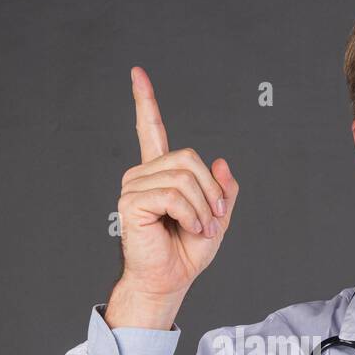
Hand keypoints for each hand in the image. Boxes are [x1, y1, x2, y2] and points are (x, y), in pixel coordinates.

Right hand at [114, 66, 239, 307]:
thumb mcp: (217, 217)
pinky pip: (174, 194)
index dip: (144, 101)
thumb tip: (222, 162)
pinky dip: (191, 214)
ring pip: (184, 177)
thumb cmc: (187, 252)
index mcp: (159, 174)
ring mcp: (134, 187)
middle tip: (213, 220)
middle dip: (211, 191)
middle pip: (188, 158)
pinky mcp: (132, 202)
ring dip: (203, 208)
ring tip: (200, 229)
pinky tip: (188, 229)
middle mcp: (142, 174)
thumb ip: (223, 189)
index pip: (150, 130)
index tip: (136, 73)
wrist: (169, 280)